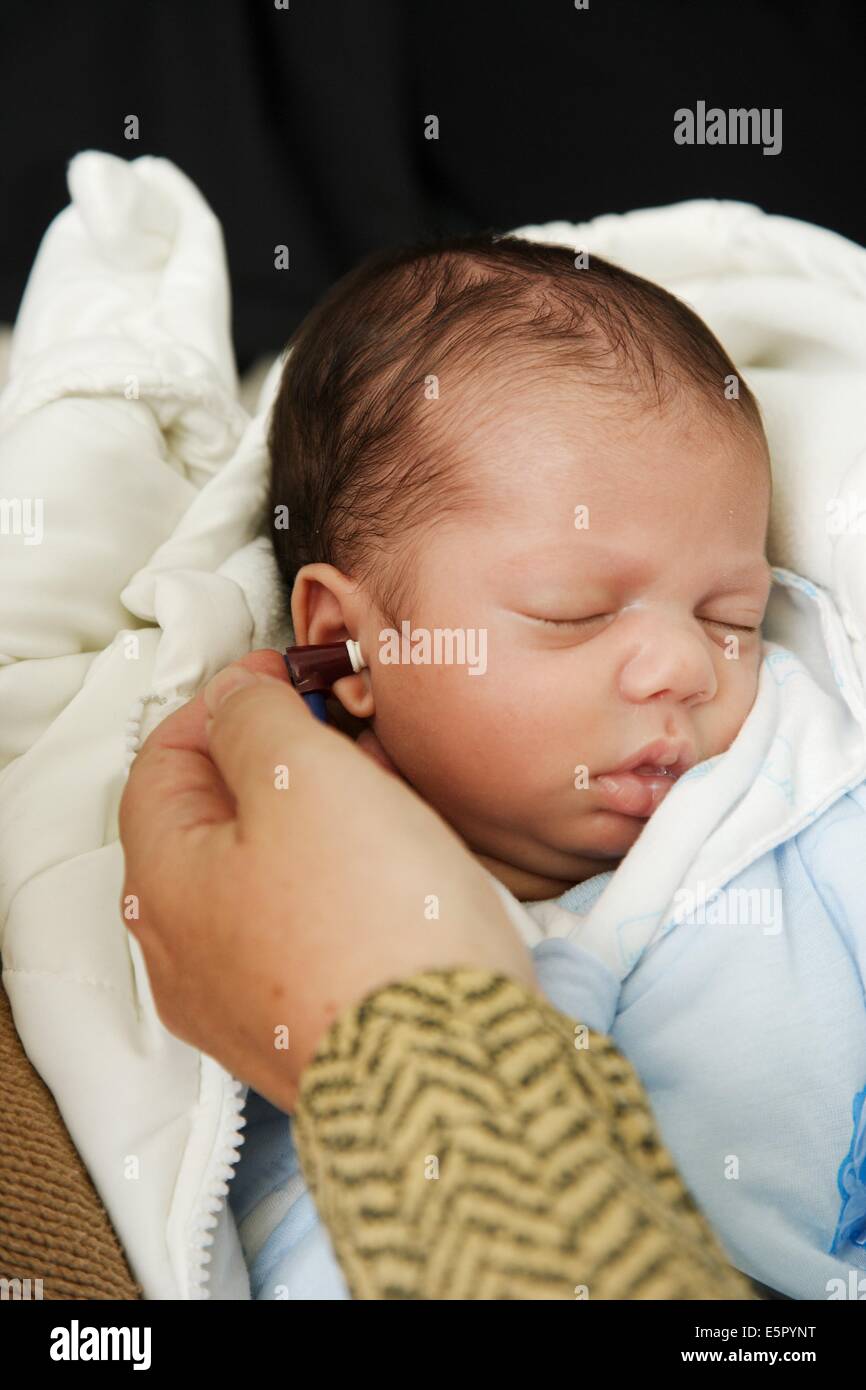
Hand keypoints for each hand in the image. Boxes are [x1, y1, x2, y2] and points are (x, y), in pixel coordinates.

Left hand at [118, 650, 535, 1111]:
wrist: (448, 1066)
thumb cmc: (372, 920)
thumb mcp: (303, 775)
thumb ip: (253, 717)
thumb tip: (234, 698)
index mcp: (162, 883)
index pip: (162, 761)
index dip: (223, 703)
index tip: (285, 677)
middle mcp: (186, 952)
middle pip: (216, 821)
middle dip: (280, 760)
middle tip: (346, 734)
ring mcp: (246, 998)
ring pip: (267, 875)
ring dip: (317, 819)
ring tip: (385, 793)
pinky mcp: (309, 1026)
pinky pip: (309, 928)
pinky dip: (341, 881)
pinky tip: (397, 868)